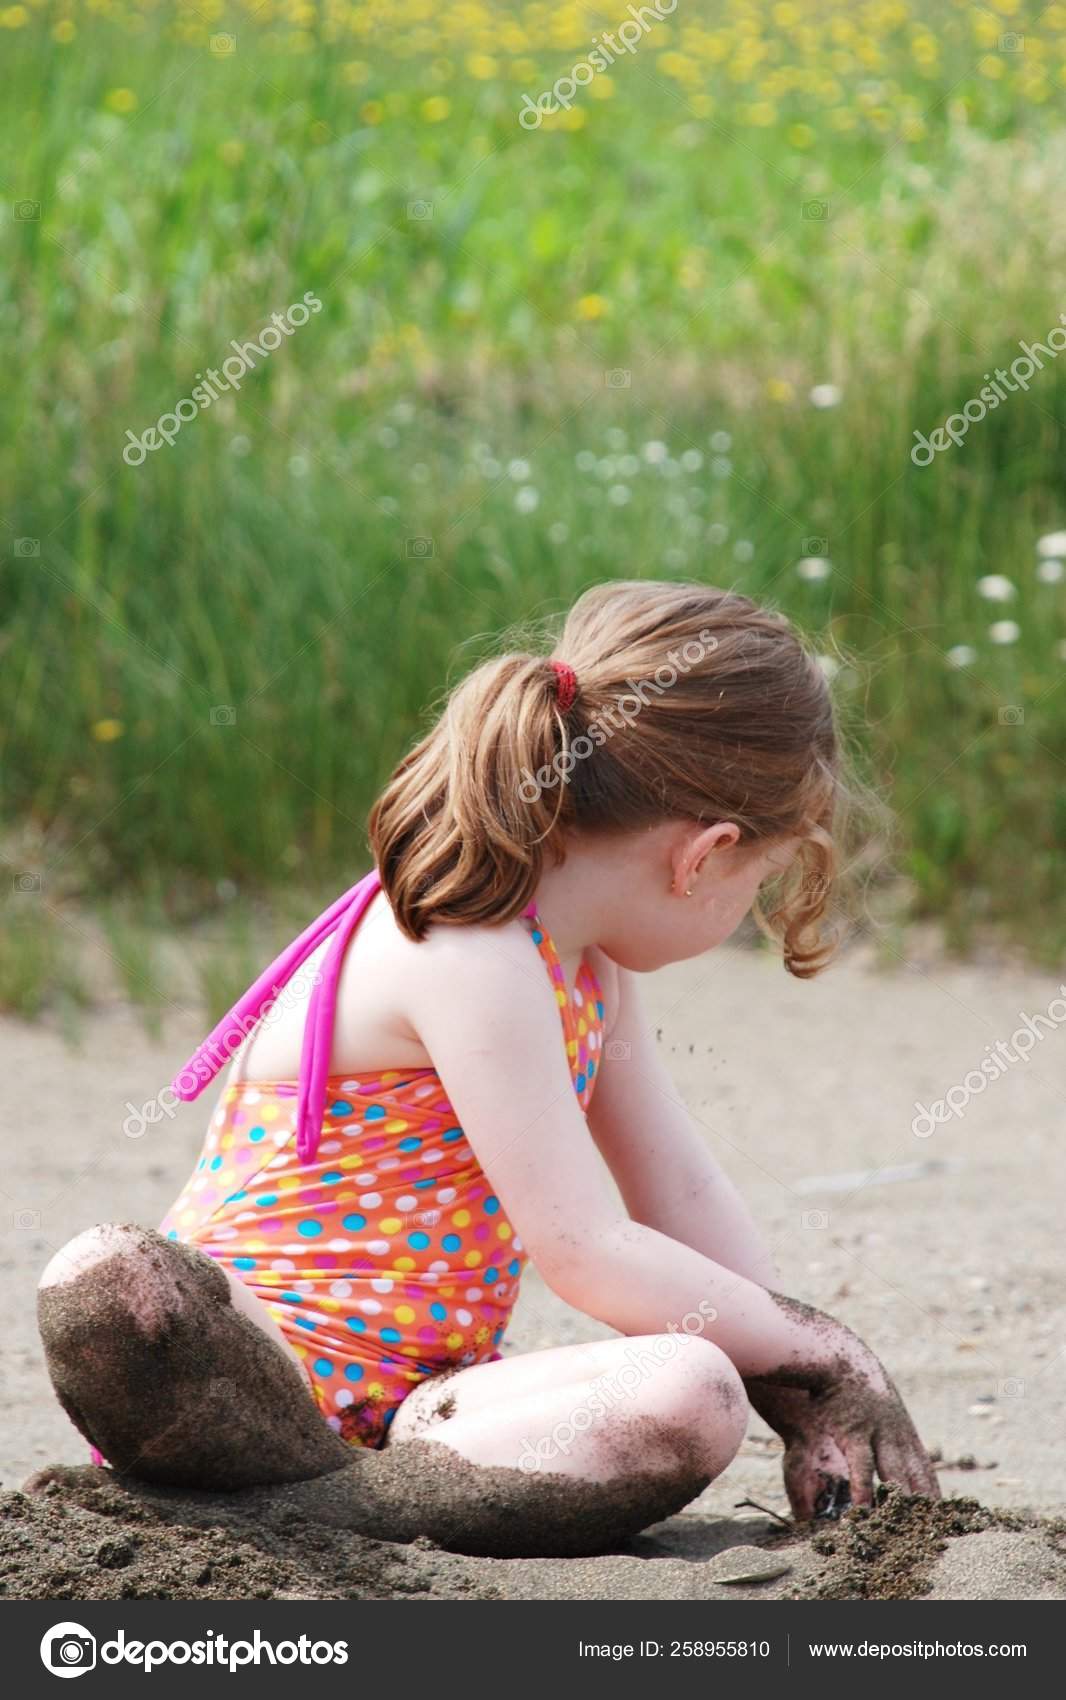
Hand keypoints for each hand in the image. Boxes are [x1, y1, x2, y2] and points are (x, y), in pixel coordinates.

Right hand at [744, 1322, 939, 1520]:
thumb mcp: (877, 1400)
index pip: (924, 1469)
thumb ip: (884, 1425)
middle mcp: (897, 1434)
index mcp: (902, 1429)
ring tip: (909, 1534)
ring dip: (903, 1504)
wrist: (834, 1355)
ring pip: (896, 1475)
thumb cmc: (852, 1379)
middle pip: (917, 1478)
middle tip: (934, 1534)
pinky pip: (863, 1466)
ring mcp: (878, 1433)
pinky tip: (864, 1510)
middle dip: (926, 1507)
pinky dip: (864, 1488)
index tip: (944, 1519)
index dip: (933, 1495)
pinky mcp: (854, 1431)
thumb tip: (888, 1447)